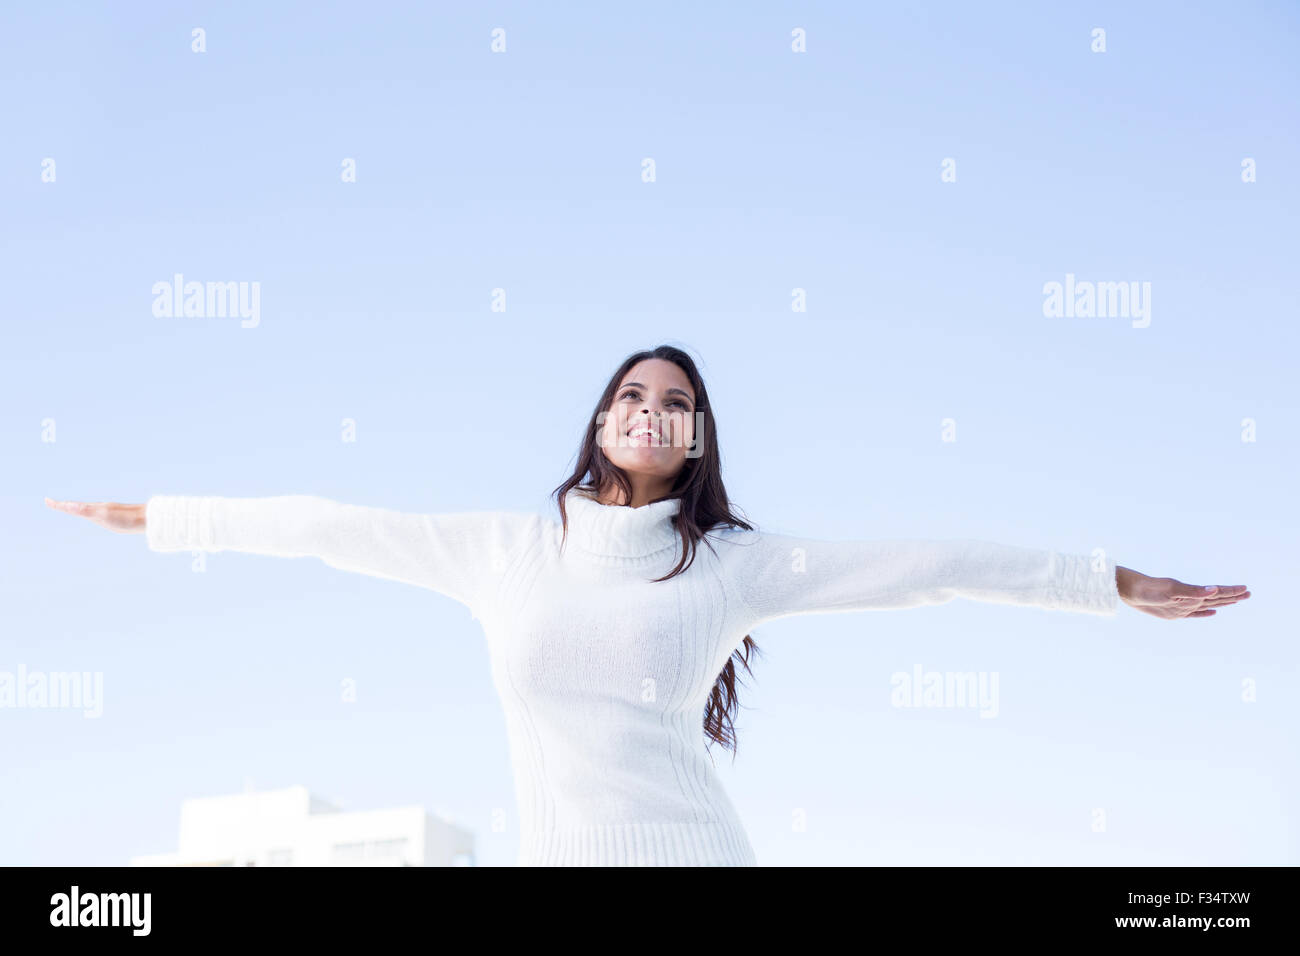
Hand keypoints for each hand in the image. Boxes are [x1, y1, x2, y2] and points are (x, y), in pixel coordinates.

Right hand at [46, 498, 145, 533]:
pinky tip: (93, 515)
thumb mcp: (104, 515)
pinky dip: (89, 513)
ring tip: (68, 507)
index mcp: (95, 508)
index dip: (60, 505)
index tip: (47, 500)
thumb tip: (69, 505)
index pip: (73, 506)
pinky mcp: (115, 517)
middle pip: (78, 506)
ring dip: (76, 508)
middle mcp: (100, 508)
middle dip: (65, 506)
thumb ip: (87, 510)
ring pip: (88, 510)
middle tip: (53, 504)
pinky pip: (97, 514)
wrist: (148, 518)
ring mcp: (108, 512)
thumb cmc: (127, 518)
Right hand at [1116, 565, 1249, 619]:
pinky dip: (1205, 611)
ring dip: (1221, 602)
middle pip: (1215, 601)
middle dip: (1232, 597)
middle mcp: (1188, 605)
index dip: (1231, 592)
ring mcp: (1181, 609)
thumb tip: (1214, 590)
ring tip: (1235, 600)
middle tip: (1248, 593)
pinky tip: (1212, 612)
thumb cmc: (1147, 589)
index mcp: (1190, 599)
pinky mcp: (1173, 609)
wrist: (1128, 592)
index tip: (1245, 589)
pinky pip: (1194, 612)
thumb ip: (1192, 591)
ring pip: (1206, 605)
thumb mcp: (1171, 588)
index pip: (1216, 595)